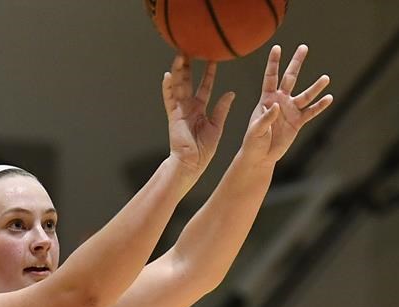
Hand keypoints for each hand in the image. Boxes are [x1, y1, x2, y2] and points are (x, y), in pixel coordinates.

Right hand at [163, 55, 235, 178]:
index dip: (208, 73)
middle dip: (188, 66)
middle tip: (189, 49)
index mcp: (199, 108)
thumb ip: (222, 109)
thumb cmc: (204, 150)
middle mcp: (188, 106)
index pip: (204, 86)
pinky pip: (169, 99)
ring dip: (178, 71)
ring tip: (180, 55)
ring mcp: (179, 110)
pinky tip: (167, 76)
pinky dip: (167, 88)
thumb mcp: (216, 126)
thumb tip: (231, 93)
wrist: (192, 164)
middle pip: (187, 81)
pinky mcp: (173, 116)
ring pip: (178, 86)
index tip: (213, 59)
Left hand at [237, 45, 333, 166]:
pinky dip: (320, 106)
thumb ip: (266, 117)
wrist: (260, 157)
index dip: (274, 63)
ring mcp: (290, 110)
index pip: (270, 77)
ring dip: (315, 87)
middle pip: (290, 78)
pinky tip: (329, 98)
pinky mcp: (298, 122)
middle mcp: (280, 100)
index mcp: (267, 98)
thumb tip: (277, 105)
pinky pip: (311, 112)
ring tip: (326, 77)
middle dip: (296, 63)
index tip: (277, 47)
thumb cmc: (253, 142)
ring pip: (305, 95)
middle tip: (303, 47)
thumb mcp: (256, 130)